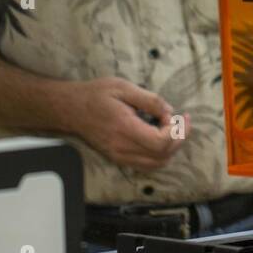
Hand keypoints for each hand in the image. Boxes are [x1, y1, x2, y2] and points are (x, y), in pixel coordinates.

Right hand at [66, 77, 181, 170]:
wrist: (70, 109)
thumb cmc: (96, 95)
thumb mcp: (123, 87)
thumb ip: (150, 100)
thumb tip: (170, 111)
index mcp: (124, 129)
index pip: (160, 142)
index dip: (175, 130)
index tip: (174, 115)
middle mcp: (122, 148)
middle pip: (162, 156)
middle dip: (179, 139)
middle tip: (183, 121)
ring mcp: (119, 156)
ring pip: (156, 164)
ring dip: (171, 149)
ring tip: (173, 129)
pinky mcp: (118, 159)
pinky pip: (146, 164)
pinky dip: (160, 154)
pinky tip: (160, 137)